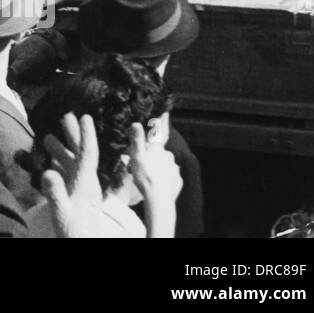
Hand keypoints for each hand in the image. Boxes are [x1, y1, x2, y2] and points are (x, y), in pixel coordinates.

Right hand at [39, 112, 104, 238]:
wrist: (80, 244)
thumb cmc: (73, 232)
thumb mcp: (61, 212)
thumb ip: (55, 193)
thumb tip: (47, 171)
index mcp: (86, 184)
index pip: (88, 154)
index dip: (86, 134)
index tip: (84, 116)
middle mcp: (86, 183)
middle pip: (80, 154)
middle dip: (73, 135)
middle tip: (65, 116)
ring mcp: (81, 190)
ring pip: (72, 164)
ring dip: (62, 149)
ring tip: (48, 137)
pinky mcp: (76, 197)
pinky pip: (67, 175)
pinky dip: (59, 165)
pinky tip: (50, 161)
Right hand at [128, 121, 181, 235]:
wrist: (159, 200)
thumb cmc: (145, 178)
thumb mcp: (136, 158)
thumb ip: (136, 141)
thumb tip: (135, 123)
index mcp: (158, 150)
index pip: (161, 133)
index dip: (163, 122)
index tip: (166, 112)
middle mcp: (169, 157)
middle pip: (160, 152)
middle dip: (153, 156)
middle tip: (140, 165)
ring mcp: (175, 169)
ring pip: (164, 165)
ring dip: (157, 168)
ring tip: (147, 178)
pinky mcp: (178, 181)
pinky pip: (170, 177)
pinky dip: (164, 179)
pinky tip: (157, 185)